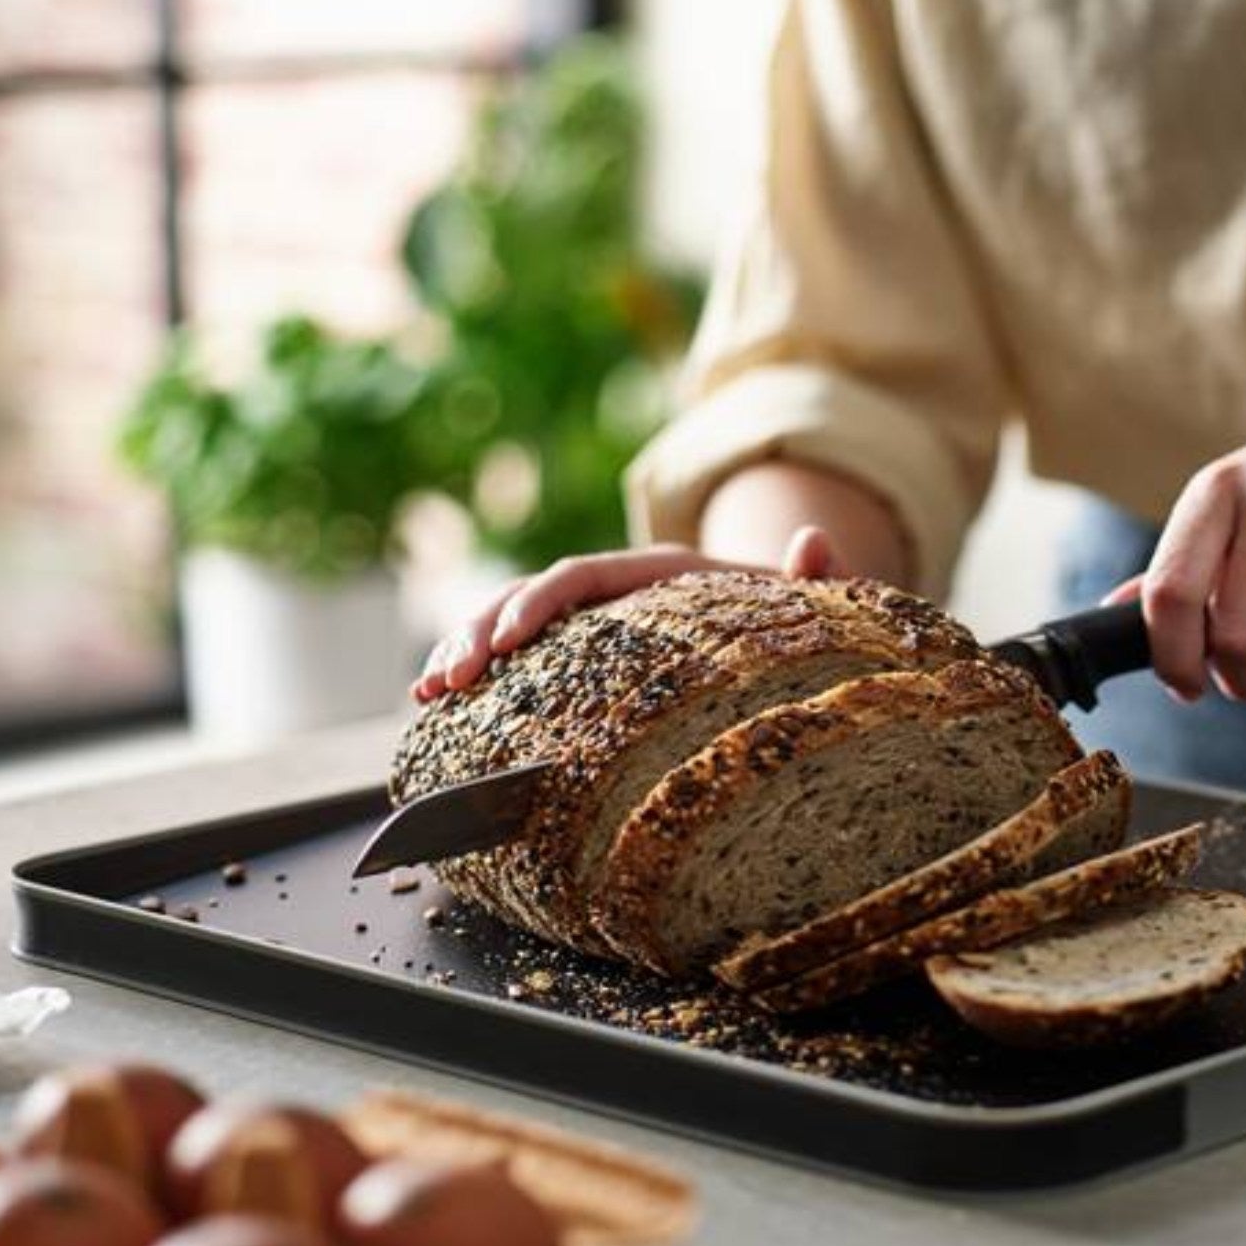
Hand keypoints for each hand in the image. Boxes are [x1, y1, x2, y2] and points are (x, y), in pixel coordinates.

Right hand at [411, 526, 848, 702]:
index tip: (504, 644)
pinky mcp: (587, 656)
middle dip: (481, 631)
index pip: (586, 575)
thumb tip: (815, 538)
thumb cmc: (801, 625)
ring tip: (427, 693)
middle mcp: (621, 590)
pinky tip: (436, 706)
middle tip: (447, 681)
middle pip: (534, 596)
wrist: (791, 634)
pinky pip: (521, 657)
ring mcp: (599, 623)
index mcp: (662, 573)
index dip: (539, 604)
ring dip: (464, 649)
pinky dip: (478, 674)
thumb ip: (818, 578)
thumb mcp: (815, 605)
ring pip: (514, 623)